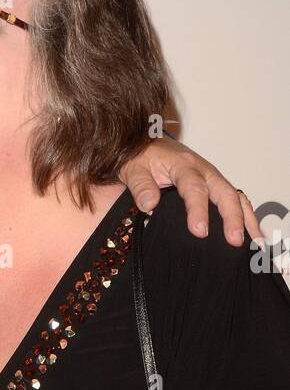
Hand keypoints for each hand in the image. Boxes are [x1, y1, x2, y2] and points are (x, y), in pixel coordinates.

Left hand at [119, 138, 262, 245]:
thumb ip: (140, 185)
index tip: (200, 231)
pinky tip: (252, 237)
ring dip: (247, 219)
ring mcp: (212, 179)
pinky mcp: (214, 187)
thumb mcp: (133, 168)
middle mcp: (204, 171)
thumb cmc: (141, 158)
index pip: (194, 188)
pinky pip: (235, 201)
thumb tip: (149, 204)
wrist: (147, 146)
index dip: (198, 209)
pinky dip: (246, 218)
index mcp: (183, 165)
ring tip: (255, 243)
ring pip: (235, 197)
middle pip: (224, 193)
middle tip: (235, 241)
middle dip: (232, 217)